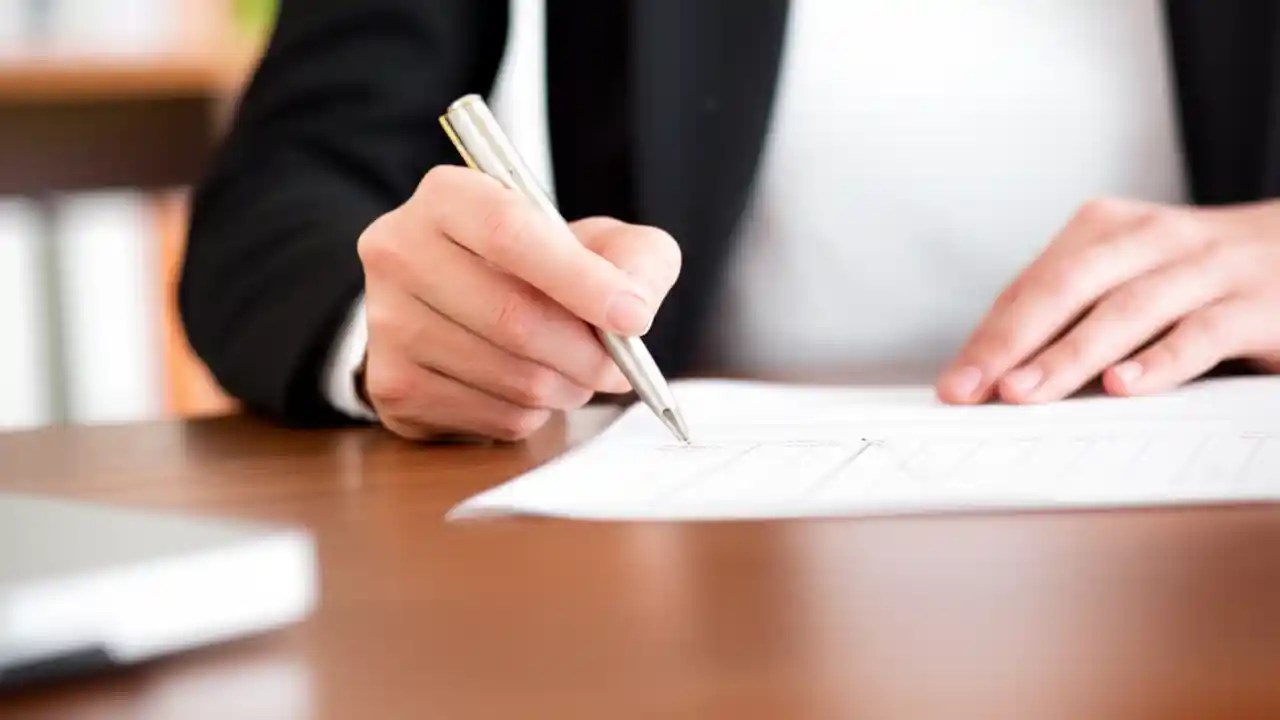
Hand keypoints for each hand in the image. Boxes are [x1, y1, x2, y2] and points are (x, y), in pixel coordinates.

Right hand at [357, 165, 680, 440]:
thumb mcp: (596, 241)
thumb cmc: (539, 268)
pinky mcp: (391, 387)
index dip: (579, 279)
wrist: (461, 306)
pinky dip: (535, 413)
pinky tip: (530, 387)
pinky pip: (493, 417)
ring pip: (510, 376)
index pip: (509, 232)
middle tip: (619, 364)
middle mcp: (399, 251)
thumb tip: (634, 306)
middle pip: (512, 316)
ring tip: (574, 371)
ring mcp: (386, 322)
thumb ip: (634, 257)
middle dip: (587, 352)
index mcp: (446, 196)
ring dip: (566, 386)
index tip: (632, 317)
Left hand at [937, 197, 1279, 404]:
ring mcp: (1207, 268)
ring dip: (1070, 355)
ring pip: (1126, 309)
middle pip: (1067, 286)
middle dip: (1013, 341)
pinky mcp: (1258, 305)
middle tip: (975, 388)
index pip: (1035, 283)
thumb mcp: (1134, 278)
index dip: (991, 334)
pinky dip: (1159, 361)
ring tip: (1027, 392)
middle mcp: (1154, 239)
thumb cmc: (1207, 276)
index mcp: (1110, 229)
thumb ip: (1073, 312)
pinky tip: (1124, 386)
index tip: (957, 382)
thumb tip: (995, 368)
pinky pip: (1201, 333)